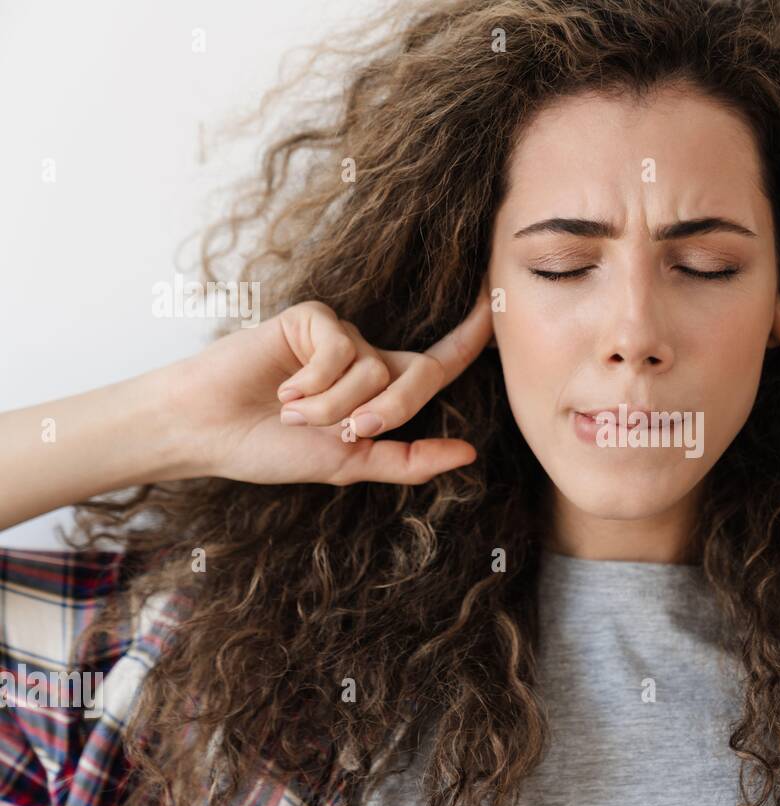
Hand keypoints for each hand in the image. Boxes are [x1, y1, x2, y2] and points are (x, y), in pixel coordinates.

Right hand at [170, 287, 493, 485]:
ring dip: (332, 405)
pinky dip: (314, 381)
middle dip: (387, 411)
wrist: (209, 431)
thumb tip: (469, 453)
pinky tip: (282, 389)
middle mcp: (367, 357)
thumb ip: (410, 461)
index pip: (441, 362)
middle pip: (417, 376)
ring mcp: (340, 336)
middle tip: (346, 432)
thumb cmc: (273, 449)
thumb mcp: (349, 464)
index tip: (502, 300)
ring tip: (291, 413)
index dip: (475, 335)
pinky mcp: (311, 318)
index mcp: (382, 390)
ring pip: (373, 369)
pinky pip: (340, 347)